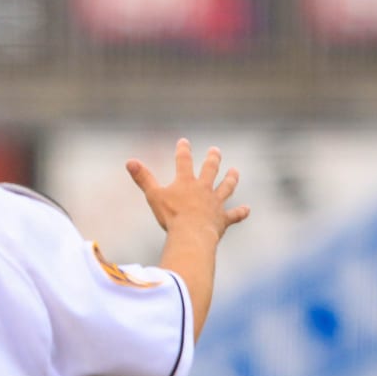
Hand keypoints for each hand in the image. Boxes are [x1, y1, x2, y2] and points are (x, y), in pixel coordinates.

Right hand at [128, 138, 247, 240]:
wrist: (192, 234)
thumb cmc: (171, 216)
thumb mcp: (153, 195)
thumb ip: (142, 178)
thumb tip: (129, 161)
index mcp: (186, 182)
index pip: (183, 161)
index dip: (183, 151)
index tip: (184, 141)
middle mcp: (203, 189)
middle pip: (210, 170)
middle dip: (212, 159)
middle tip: (215, 150)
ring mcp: (215, 204)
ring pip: (225, 188)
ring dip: (230, 179)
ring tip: (234, 172)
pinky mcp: (222, 219)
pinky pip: (233, 215)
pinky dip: (240, 212)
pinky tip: (247, 209)